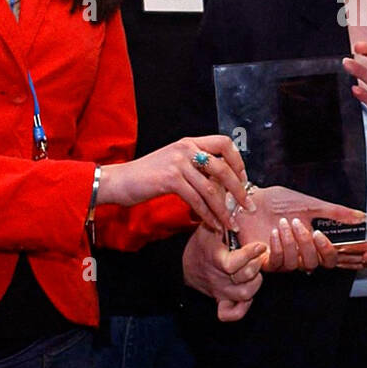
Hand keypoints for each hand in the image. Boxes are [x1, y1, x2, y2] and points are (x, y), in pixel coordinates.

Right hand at [101, 135, 249, 233]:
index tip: (243, 179)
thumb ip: (195, 166)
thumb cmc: (146, 175)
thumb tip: (220, 181)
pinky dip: (207, 215)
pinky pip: (197, 200)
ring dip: (224, 209)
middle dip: (238, 190)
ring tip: (231, 223)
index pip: (224, 143)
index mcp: (190, 142)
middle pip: (223, 167)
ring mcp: (179, 163)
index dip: (238, 161)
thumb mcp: (174, 162)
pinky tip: (212, 224)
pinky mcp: (171, 180)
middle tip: (247, 206)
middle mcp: (186, 148)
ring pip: (211, 188)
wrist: (119, 180)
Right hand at [182, 225, 266, 321]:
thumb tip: (236, 205)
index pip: (233, 264)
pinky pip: (231, 313)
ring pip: (244, 296)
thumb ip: (223, 218)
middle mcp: (219, 278)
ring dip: (255, 284)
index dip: (250, 255)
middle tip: (259, 257)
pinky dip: (242, 308)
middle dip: (256, 267)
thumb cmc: (202, 243)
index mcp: (215, 259)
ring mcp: (221, 291)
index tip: (260, 245)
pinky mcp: (222, 300)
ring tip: (256, 272)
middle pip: (243, 280)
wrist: (184, 265)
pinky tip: (248, 295)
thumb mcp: (209, 227)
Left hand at [233, 185, 361, 271]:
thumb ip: (336, 212)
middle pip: (313, 264)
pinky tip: (273, 233)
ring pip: (294, 265)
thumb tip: (363, 217)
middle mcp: (298, 254)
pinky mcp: (263, 262)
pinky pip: (276, 264)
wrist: (250, 199)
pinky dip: (277, 248)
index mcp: (311, 243)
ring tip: (283, 223)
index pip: (328, 260)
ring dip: (290, 243)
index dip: (328, 253)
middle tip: (297, 223)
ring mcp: (281, 260)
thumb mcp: (310, 204)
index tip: (321, 235)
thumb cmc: (278, 202)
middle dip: (306, 244)